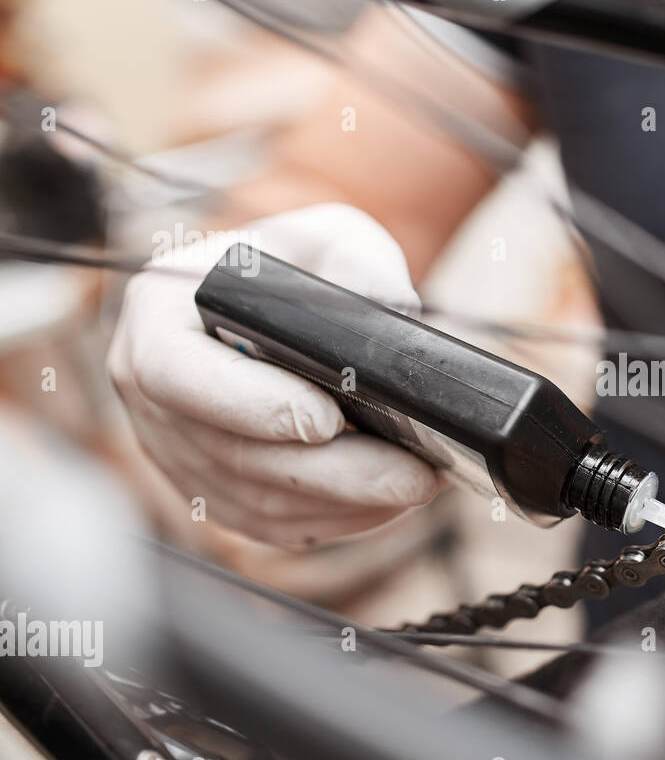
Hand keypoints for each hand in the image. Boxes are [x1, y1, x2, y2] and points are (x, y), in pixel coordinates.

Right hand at [109, 204, 443, 546]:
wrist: (271, 306)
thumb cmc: (292, 268)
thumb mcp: (327, 235)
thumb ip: (358, 262)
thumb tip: (393, 309)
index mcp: (157, 319)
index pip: (179, 377)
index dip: (252, 406)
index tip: (326, 420)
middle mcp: (150, 395)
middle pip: (237, 457)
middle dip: (337, 473)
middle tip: (414, 475)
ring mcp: (176, 452)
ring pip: (260, 503)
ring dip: (347, 503)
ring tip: (419, 486)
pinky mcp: (212, 492)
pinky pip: (272, 524)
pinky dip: (337, 520)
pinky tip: (390, 505)